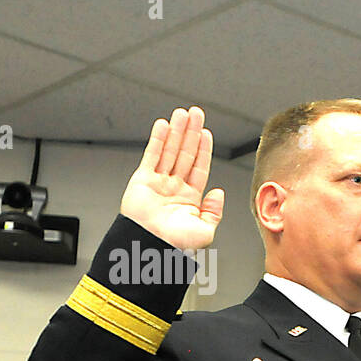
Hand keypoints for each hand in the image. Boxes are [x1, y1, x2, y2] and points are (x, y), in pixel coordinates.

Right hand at [120, 106, 223, 250]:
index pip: (199, 167)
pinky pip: (152, 155)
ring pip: (170, 151)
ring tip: (183, 114)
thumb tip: (218, 193)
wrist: (153, 247)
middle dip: (191, 133)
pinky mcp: (142, 179)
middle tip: (196, 114)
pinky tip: (164, 125)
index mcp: (189, 199)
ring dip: (177, 131)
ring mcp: (158, 182)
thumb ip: (214, 211)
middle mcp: (174, 188)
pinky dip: (158, 139)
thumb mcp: (205, 230)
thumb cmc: (176, 245)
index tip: (206, 133)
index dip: (203, 149)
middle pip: (185, 154)